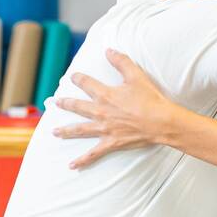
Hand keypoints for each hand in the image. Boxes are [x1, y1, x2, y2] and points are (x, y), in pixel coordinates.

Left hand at [53, 49, 177, 168]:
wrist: (160, 122)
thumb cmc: (150, 99)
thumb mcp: (136, 76)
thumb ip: (121, 61)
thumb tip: (109, 50)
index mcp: (105, 95)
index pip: (86, 84)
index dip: (78, 79)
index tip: (73, 77)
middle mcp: (101, 112)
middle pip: (78, 107)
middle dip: (66, 104)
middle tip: (56, 103)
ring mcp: (104, 129)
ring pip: (80, 130)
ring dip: (66, 131)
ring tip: (55, 132)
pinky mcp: (111, 143)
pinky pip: (93, 154)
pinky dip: (83, 160)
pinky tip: (72, 165)